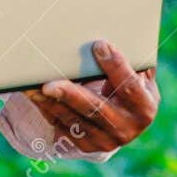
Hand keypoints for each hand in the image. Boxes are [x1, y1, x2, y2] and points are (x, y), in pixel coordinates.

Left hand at [24, 40, 158, 152]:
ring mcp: (106, 140)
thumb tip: (120, 31)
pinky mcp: (86, 146)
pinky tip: (35, 96)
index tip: (98, 44)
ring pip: (73, 120)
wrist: (128, 119)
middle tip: (48, 83)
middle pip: (96, 109)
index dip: (115, 66)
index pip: (129, 86)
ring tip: (31, 86)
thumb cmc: (131, 84)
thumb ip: (135, 58)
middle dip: (71, 95)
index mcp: (145, 107)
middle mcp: (127, 128)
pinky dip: (47, 110)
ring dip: (50, 103)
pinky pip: (62, 127)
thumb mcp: (141, 73)